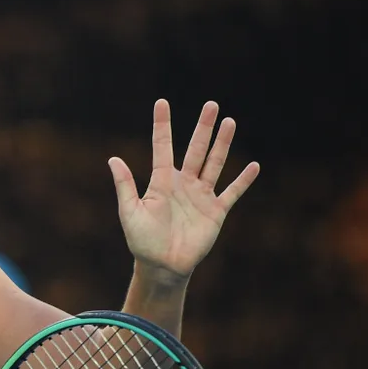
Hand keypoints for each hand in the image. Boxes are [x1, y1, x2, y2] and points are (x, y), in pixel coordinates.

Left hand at [108, 99, 259, 278]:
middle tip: (211, 104)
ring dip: (223, 144)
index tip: (162, 102)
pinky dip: (243, 180)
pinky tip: (254, 166)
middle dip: (203, 127)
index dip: (162, 125)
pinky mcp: (216, 211)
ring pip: (214, 163)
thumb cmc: (142, 241)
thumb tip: (113, 159)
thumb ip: (126, 186)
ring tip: (230, 122)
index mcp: (162, 181)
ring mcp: (201, 196)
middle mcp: (183, 183)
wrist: (162, 265)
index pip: (163, 146)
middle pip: (196, 149)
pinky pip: (232, 192)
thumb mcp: (130, 212)